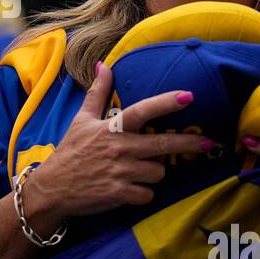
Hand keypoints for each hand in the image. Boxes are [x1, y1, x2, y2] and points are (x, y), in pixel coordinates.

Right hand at [23, 61, 210, 232]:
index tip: (188, 96)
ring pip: (158, 172)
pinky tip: (129, 190)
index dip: (166, 103)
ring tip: (136, 172)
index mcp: (111, 128)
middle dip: (187, 143)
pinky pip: (147, 194)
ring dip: (152, 173)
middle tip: (206, 143)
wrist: (52, 189)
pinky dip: (142, 194)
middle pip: (163, 144)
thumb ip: (97, 92)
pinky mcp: (119, 194)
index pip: (142, 111)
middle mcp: (118, 148)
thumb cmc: (70, 152)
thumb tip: (103, 64)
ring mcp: (120, 172)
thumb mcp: (81, 120)